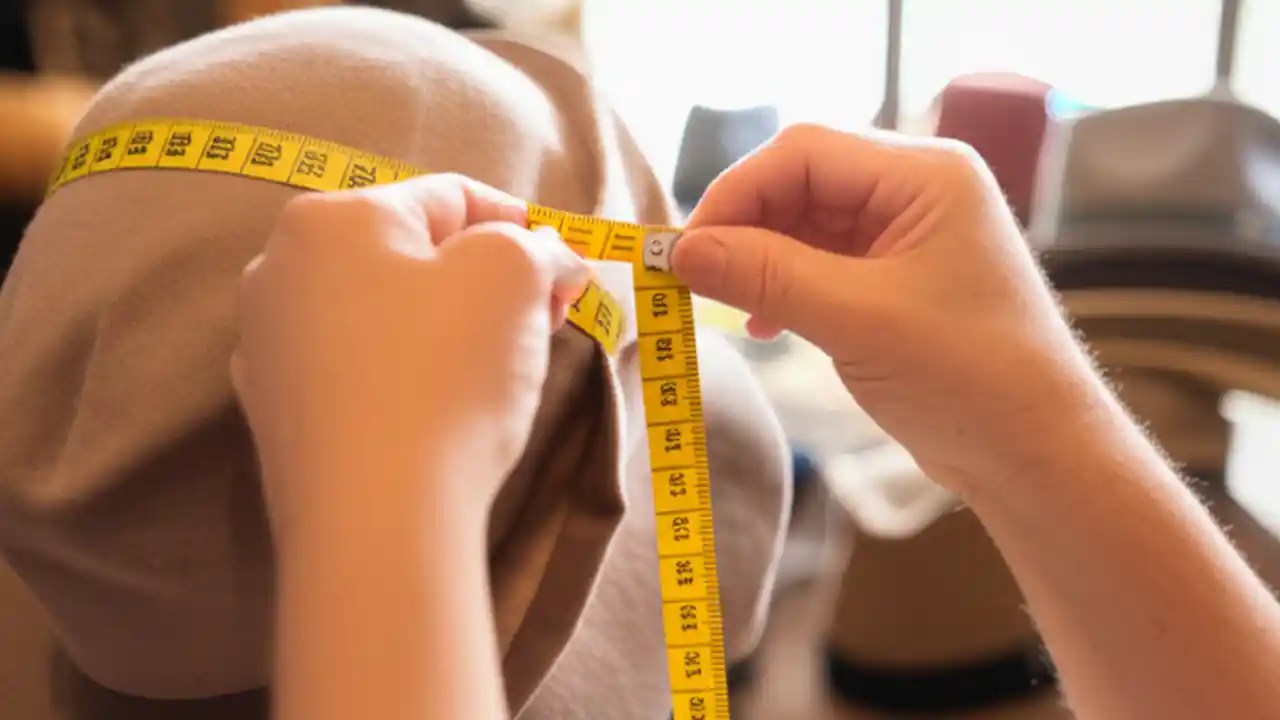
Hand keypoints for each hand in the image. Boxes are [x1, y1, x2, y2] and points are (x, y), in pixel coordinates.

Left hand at [233, 174, 588, 536]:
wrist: (376, 521)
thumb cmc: (446, 375)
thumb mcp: (512, 275)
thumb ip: (535, 245)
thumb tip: (545, 255)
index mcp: (331, 217)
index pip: (449, 196)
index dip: (521, 224)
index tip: (564, 270)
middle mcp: (278, 270)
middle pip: (409, 253)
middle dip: (484, 279)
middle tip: (543, 319)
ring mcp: (267, 347)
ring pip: (381, 312)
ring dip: (445, 325)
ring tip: (499, 367)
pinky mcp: (276, 416)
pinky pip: (356, 370)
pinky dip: (403, 373)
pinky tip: (439, 408)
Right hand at [673, 124, 1106, 494]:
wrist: (1037, 455)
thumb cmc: (968, 378)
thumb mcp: (856, 320)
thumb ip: (764, 276)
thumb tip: (680, 251)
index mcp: (926, 174)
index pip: (804, 152)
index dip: (736, 193)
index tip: (686, 248)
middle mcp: (919, 191)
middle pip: (802, 183)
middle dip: (745, 228)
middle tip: (694, 278)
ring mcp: (909, 236)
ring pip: (806, 225)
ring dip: (760, 261)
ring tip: (729, 307)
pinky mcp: (898, 280)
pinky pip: (822, 263)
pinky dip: (785, 287)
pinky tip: (765, 323)